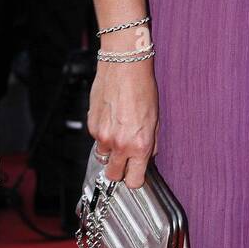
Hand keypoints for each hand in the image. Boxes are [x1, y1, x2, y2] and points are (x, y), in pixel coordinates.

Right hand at [88, 62, 158, 188]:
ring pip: (104, 157)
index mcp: (140, 145)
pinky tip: (112, 119)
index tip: (136, 174)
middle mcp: (120, 144)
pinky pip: (97, 140)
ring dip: (111, 151)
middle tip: (126, 159)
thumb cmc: (143, 88)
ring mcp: (103, 137)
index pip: (134, 180)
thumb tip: (148, 156)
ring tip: (120, 132)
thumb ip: (152, 142)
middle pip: (114, 176)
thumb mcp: (156, 119)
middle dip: (120, 171)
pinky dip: (104, 135)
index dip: (135, 179)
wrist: (124, 67)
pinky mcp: (92, 126)